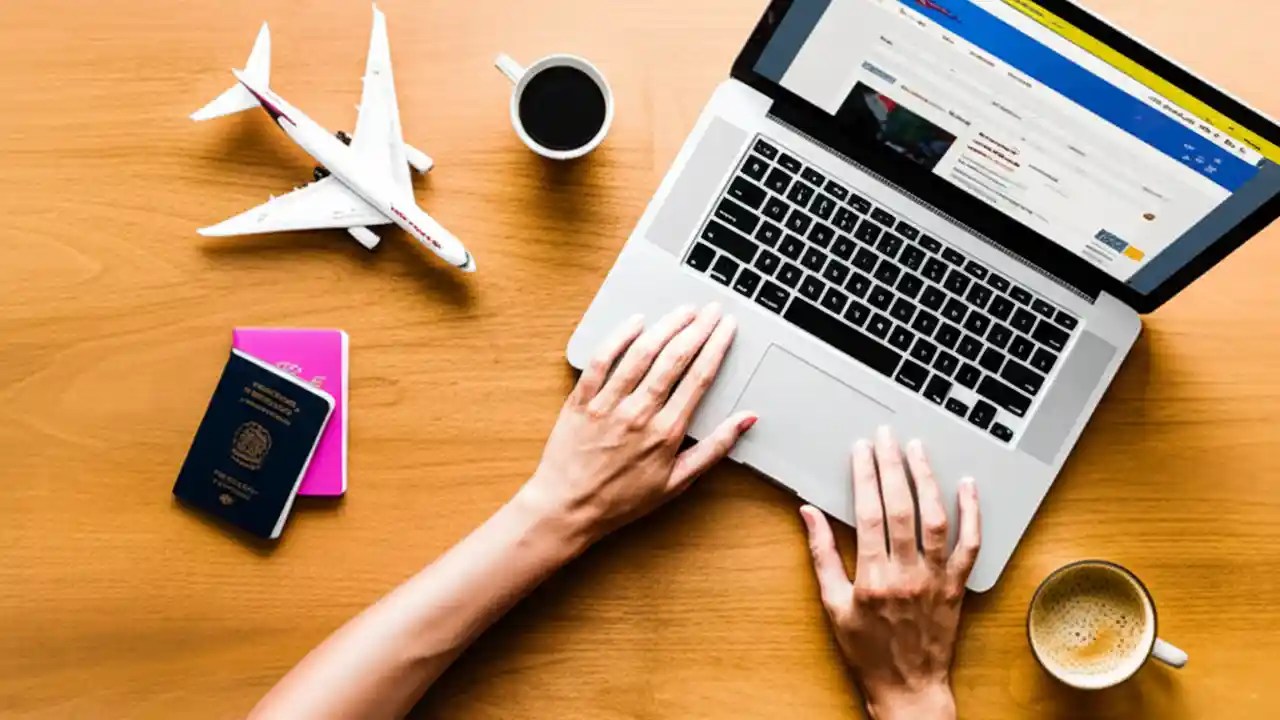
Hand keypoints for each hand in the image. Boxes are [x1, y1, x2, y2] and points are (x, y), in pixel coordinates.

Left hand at [519, 303, 756, 543]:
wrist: (568, 509)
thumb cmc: (622, 500)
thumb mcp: (677, 482)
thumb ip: (714, 448)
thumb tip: (746, 420)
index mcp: (666, 433)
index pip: (699, 377)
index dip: (717, 346)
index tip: (727, 327)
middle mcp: (639, 413)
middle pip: (675, 358)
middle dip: (698, 328)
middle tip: (712, 309)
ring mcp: (608, 404)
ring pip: (642, 353)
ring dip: (666, 325)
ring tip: (683, 310)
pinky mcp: (580, 400)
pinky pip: (601, 360)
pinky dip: (619, 337)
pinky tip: (635, 321)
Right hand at [799, 427, 980, 719]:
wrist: (908, 689)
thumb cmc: (866, 651)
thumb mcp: (832, 605)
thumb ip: (821, 555)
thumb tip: (808, 513)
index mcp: (872, 578)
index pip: (869, 513)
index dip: (865, 476)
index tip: (861, 448)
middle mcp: (906, 575)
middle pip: (901, 508)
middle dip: (893, 465)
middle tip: (887, 435)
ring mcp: (936, 579)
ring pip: (935, 519)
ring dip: (927, 479)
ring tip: (918, 448)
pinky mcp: (957, 587)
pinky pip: (970, 545)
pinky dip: (972, 513)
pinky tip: (967, 485)